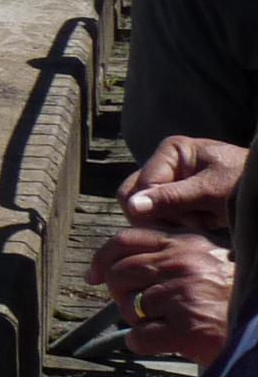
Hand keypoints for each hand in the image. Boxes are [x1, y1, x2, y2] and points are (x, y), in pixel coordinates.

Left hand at [86, 228, 234, 365]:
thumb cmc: (235, 295)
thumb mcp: (208, 258)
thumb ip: (173, 252)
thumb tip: (123, 261)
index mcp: (185, 243)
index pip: (125, 240)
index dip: (102, 259)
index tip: (93, 275)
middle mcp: (181, 264)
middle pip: (119, 275)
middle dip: (120, 294)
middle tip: (137, 307)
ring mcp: (183, 296)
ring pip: (127, 307)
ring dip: (136, 320)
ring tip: (163, 324)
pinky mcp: (187, 330)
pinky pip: (139, 337)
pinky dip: (141, 344)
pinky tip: (160, 343)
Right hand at [118, 136, 247, 231]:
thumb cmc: (245, 185)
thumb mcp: (210, 192)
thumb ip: (171, 198)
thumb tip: (132, 207)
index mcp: (172, 151)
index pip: (140, 186)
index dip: (159, 209)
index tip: (193, 221)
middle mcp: (166, 164)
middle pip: (135, 195)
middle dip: (161, 216)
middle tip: (194, 224)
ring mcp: (171, 182)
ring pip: (147, 210)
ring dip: (172, 223)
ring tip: (204, 223)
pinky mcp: (178, 199)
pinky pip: (162, 217)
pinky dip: (180, 225)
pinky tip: (203, 224)